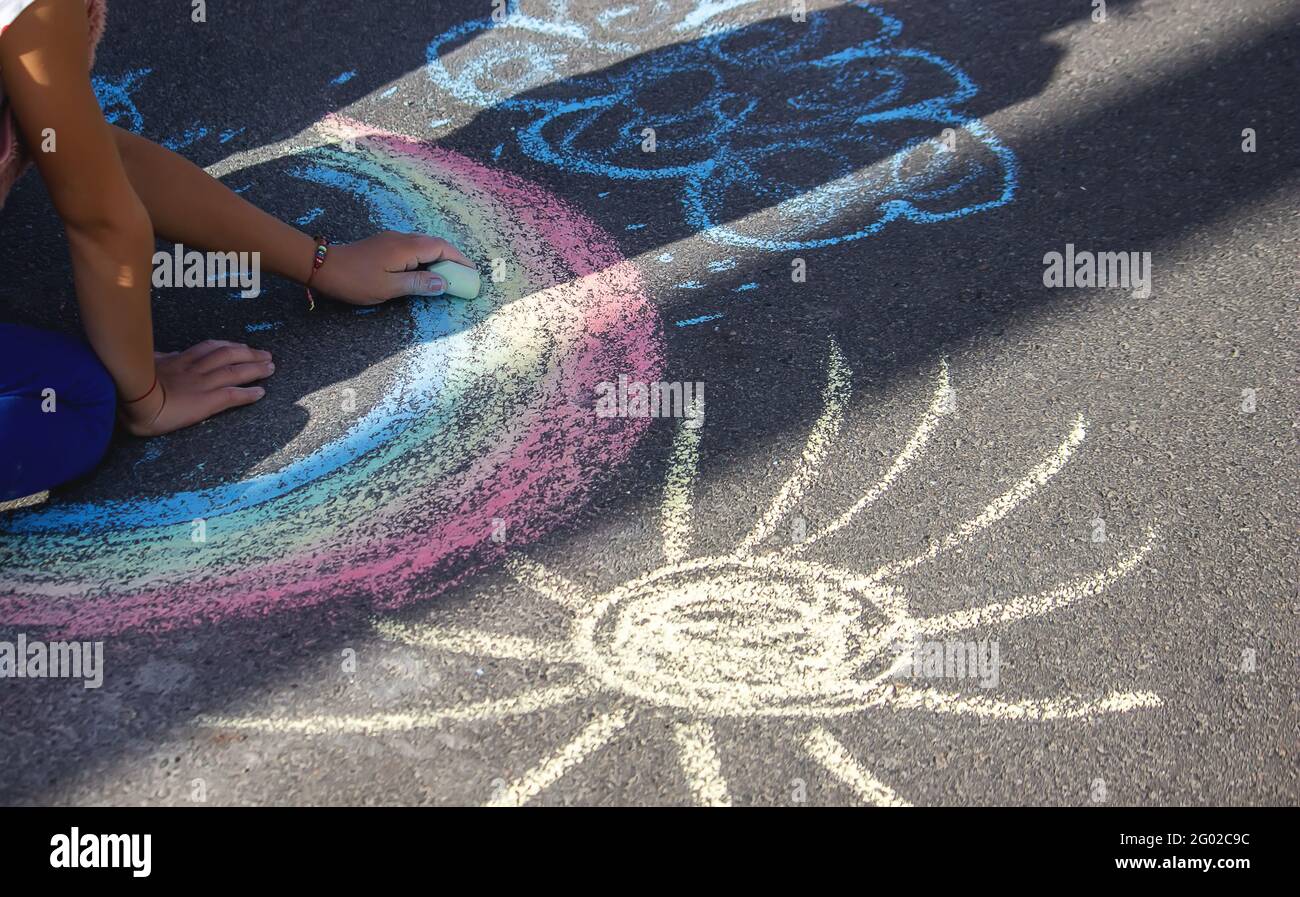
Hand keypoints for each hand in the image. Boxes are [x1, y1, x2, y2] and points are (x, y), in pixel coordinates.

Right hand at [120, 340, 273, 436]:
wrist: (130, 400)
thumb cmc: (127, 385)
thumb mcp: (139, 366)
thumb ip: (151, 360)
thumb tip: (151, 355)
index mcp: (178, 361)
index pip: (208, 348)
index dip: (227, 345)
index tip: (240, 345)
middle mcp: (193, 369)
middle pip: (228, 355)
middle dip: (249, 353)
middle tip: (266, 354)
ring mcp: (201, 384)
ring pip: (235, 371)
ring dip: (255, 368)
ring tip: (270, 367)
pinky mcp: (206, 401)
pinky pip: (232, 394)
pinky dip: (248, 393)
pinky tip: (261, 392)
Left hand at [312, 231, 475, 305]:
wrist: (322, 266)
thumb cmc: (354, 280)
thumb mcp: (388, 287)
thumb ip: (418, 284)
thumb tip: (443, 283)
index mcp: (406, 248)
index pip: (441, 248)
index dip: (459, 259)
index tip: (472, 272)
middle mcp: (402, 239)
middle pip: (435, 244)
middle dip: (453, 258)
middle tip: (464, 276)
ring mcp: (392, 240)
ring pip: (424, 245)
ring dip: (440, 258)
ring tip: (448, 276)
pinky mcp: (385, 245)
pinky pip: (414, 248)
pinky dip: (426, 258)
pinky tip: (425, 271)